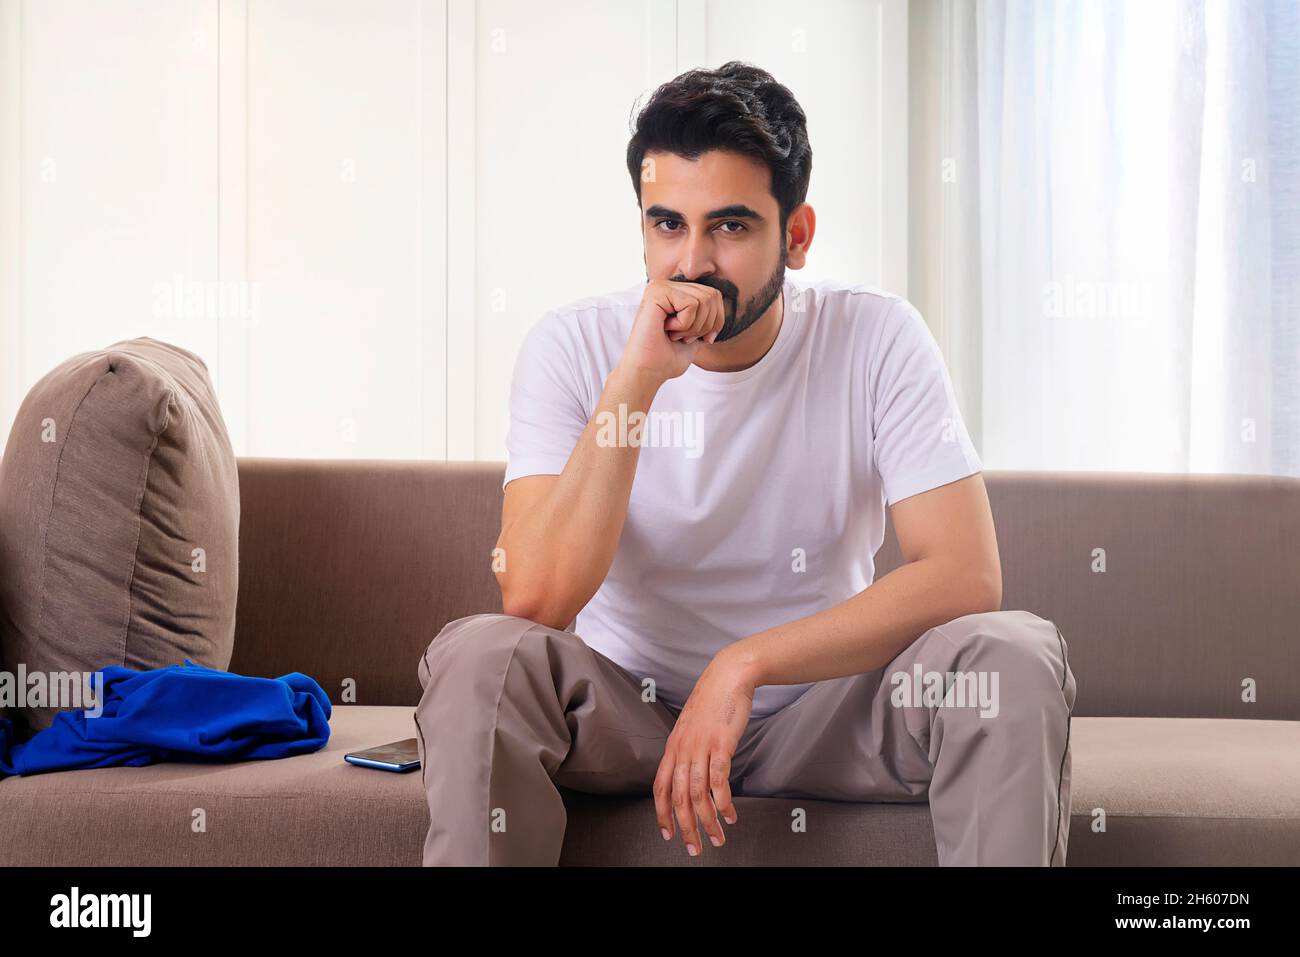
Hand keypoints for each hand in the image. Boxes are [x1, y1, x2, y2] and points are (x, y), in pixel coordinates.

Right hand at [618, 279, 725, 384]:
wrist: (648, 372)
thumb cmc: (668, 357)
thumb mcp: (696, 332)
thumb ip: (706, 312)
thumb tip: (719, 297)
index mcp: (675, 293)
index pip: (715, 295)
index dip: (715, 321)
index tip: (698, 338)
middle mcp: (667, 285)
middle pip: (713, 295)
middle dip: (705, 325)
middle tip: (683, 337)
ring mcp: (660, 286)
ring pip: (704, 299)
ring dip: (694, 326)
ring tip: (674, 334)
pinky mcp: (656, 292)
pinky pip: (691, 304)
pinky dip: (685, 324)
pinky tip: (667, 330)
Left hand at [653, 648, 756, 856]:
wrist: (729, 675)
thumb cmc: (713, 702)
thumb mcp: (692, 727)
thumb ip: (689, 750)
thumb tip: (690, 774)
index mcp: (673, 746)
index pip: (660, 787)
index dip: (662, 813)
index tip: (668, 834)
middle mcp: (682, 749)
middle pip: (678, 797)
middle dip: (686, 827)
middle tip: (695, 848)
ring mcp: (700, 746)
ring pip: (697, 793)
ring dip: (707, 821)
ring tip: (719, 837)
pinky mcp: (721, 743)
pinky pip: (718, 780)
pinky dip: (723, 802)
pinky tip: (730, 815)